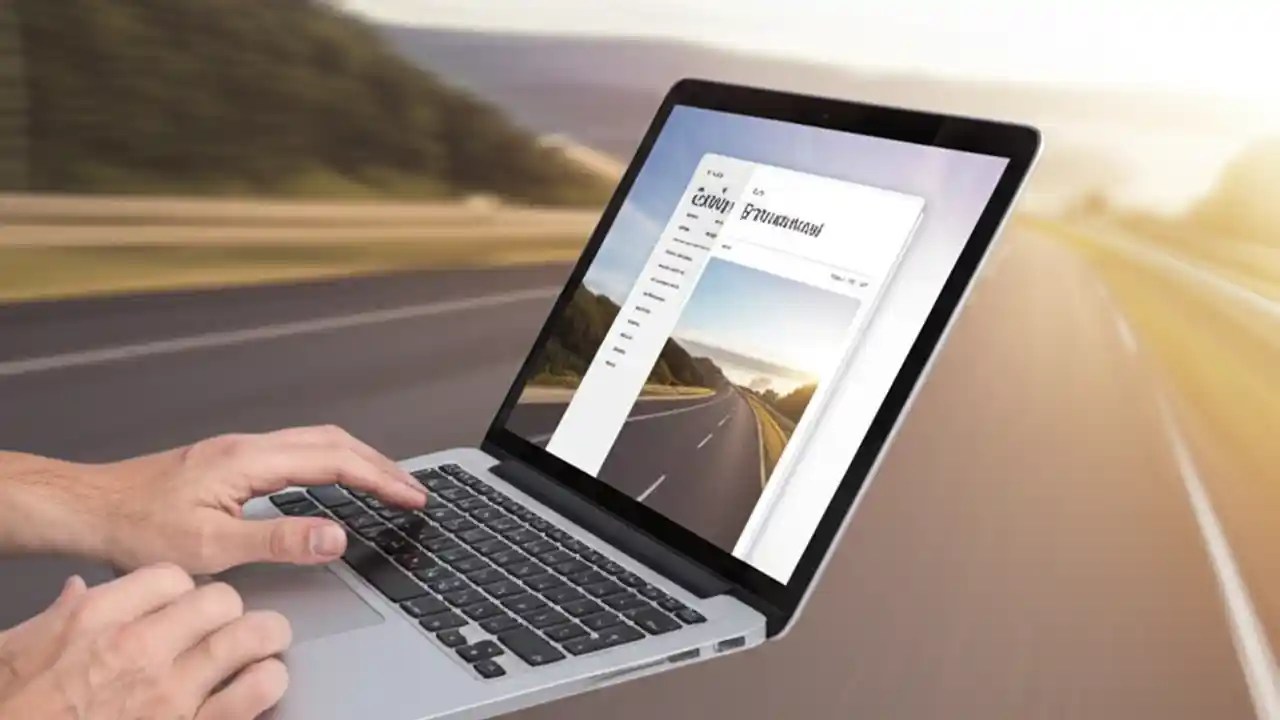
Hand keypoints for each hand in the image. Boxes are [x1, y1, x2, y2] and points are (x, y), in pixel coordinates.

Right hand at [0, 565, 290, 719]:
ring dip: (263, 637)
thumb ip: (56, 616)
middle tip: (228, 621)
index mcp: (96, 619)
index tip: (184, 601)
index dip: (185, 588)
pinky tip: (260, 682)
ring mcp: (169, 693)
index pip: (171, 576)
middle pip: (219, 599)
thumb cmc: (12, 710)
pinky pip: (253, 694)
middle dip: (228, 609)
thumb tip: (79, 591)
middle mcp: (138, 648)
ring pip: (249, 638)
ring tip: (262, 644)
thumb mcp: (15, 650)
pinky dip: (266, 683)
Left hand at [78, 425, 426, 573]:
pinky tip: (334, 480)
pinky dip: (332, 462)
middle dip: (381, 465)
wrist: (89, 508)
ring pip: (317, 442)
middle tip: (413, 490)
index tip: (412, 496)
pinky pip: (298, 450)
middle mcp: (248, 446)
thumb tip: (336, 535)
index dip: (381, 479)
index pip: (336, 461)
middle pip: (334, 442)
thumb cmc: (136, 528)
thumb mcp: (211, 546)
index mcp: (250, 460)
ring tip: (386, 483)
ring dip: (358, 460)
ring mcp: (240, 450)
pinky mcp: (231, 460)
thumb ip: (279, 540)